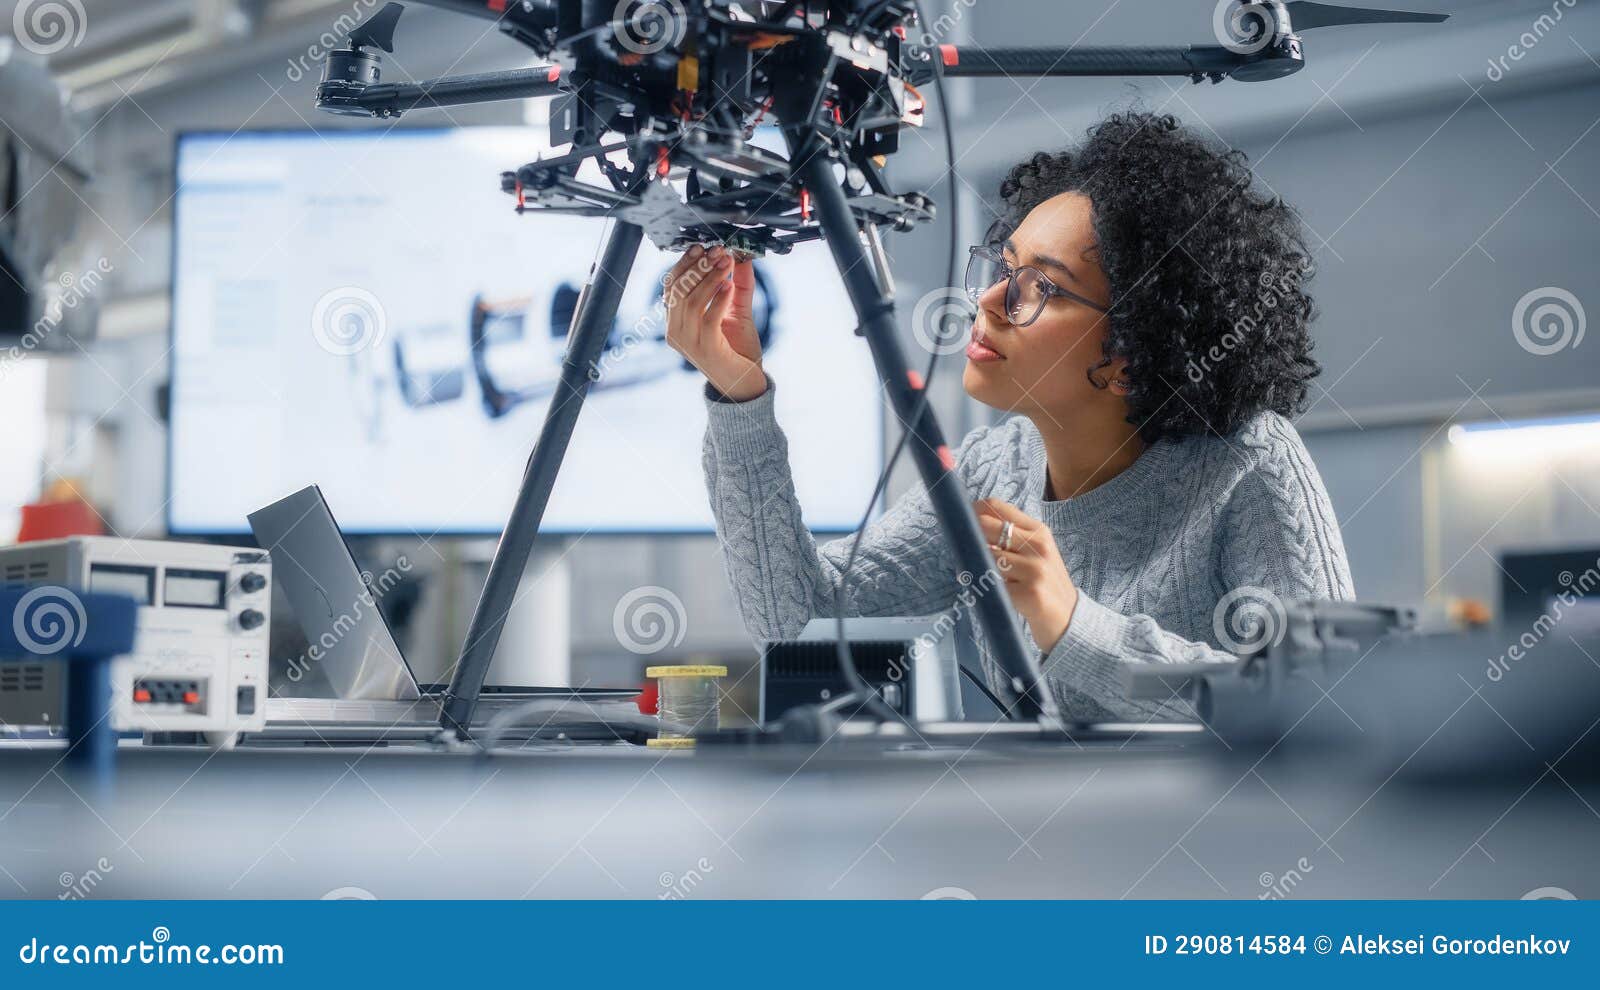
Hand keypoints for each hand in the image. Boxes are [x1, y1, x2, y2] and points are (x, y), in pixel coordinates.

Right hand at [664, 244, 766, 401]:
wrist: (744, 383)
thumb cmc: (737, 350)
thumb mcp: (736, 311)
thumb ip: (738, 284)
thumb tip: (741, 256)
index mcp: (675, 322)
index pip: (671, 286)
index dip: (684, 264)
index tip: (701, 247)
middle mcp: (676, 332)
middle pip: (679, 290)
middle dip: (698, 266)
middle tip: (716, 251)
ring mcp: (688, 342)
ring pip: (692, 302)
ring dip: (710, 278)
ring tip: (726, 263)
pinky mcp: (706, 349)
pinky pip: (708, 318)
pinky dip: (719, 299)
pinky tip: (729, 285)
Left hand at [973, 498, 1078, 652]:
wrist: (1068, 619)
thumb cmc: (1043, 584)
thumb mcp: (1035, 553)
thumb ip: (1010, 537)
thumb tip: (969, 526)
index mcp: (1038, 530)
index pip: (996, 506)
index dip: (972, 512)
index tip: (962, 525)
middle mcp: (1038, 545)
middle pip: (987, 526)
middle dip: (969, 537)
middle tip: (963, 552)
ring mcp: (1035, 569)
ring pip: (986, 556)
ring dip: (974, 566)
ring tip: (977, 576)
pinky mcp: (1030, 593)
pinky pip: (992, 584)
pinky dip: (983, 588)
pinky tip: (989, 593)